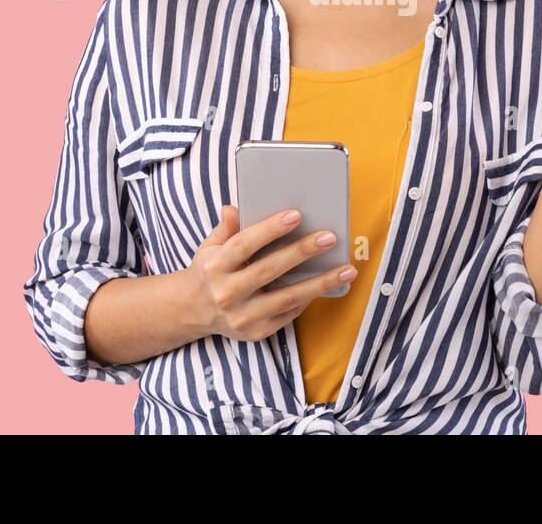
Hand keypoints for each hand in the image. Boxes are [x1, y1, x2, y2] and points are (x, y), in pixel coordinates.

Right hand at [187, 205, 357, 341]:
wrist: (193, 310)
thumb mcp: (210, 246)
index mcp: (215, 266)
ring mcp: (240, 316)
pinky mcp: (254, 332)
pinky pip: (287, 314)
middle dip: (302, 252)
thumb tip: (234, 208)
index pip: (245, 244)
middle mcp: (226, 293)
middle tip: (330, 237)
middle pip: (269, 270)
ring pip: (286, 297)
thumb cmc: (210, 270)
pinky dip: (308, 300)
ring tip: (347, 269)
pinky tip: (328, 286)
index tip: (297, 215)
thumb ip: (225, 228)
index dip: (270, 229)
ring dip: (319, 283)